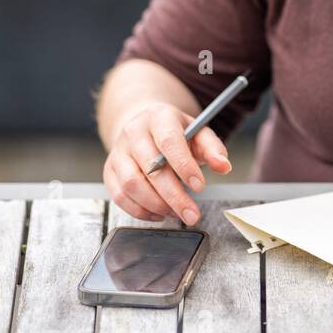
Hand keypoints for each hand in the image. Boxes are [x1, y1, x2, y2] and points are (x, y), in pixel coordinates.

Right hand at [103, 101, 231, 223]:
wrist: (143, 125)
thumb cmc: (174, 132)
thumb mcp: (197, 132)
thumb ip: (213, 148)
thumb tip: (224, 166)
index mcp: (158, 117)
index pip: (169, 142)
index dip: (184, 166)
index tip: (200, 186)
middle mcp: (134, 132)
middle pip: (150, 169)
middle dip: (174, 196)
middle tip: (192, 214)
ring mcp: (118, 152)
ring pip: (131, 185)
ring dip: (156, 205)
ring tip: (176, 213)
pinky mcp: (109, 171)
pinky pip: (119, 196)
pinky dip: (140, 210)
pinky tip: (159, 213)